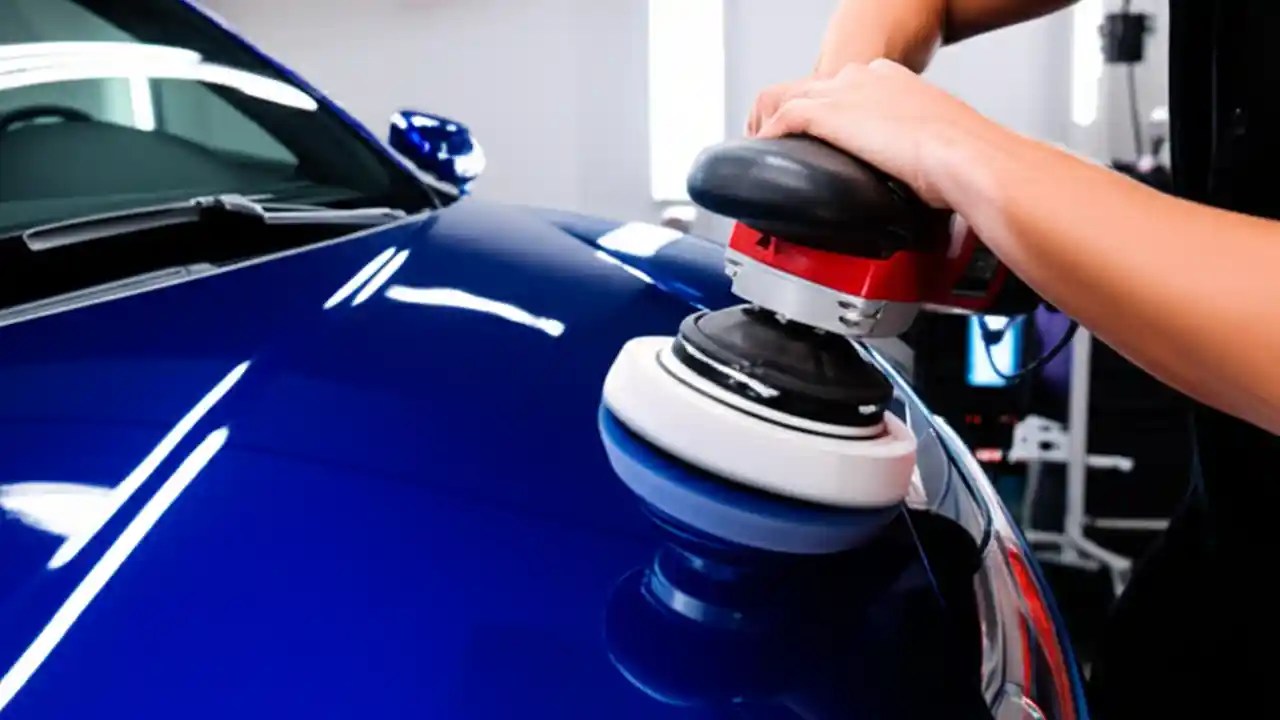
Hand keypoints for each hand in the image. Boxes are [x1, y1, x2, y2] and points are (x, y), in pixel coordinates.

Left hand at [754, 59, 997, 207]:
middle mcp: (864, 77)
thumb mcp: (936, 146)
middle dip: (791, 116)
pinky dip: (769, 135)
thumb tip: (918, 186)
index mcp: (892, 80)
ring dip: (771, 124)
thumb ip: (916, 153)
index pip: (844, 89)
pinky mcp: (829, 113)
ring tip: (765, 150)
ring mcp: (844, 92)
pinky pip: (784, 118)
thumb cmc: (963, 158)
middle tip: (783, 145)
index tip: (826, 138)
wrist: (964, 156)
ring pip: (786, 97)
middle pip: (809, 88)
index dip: (828, 113)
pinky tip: (764, 152)